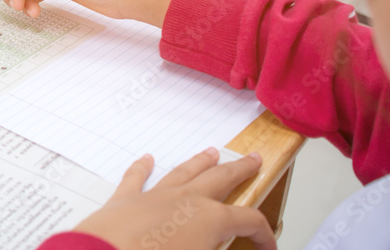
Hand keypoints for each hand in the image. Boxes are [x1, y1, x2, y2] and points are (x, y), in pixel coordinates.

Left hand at [75, 148, 274, 249]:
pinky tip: (146, 159)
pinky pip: (136, 178)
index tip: (268, 245)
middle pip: (220, 179)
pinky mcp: (125, 200)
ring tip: (212, 153)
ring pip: (183, 173)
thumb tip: (221, 246)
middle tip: (253, 160)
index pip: (249, 220)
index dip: (264, 234)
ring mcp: (155, 196)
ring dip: (199, 163)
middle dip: (239, 170)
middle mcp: (186, 200)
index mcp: (211, 220)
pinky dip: (142, 167)